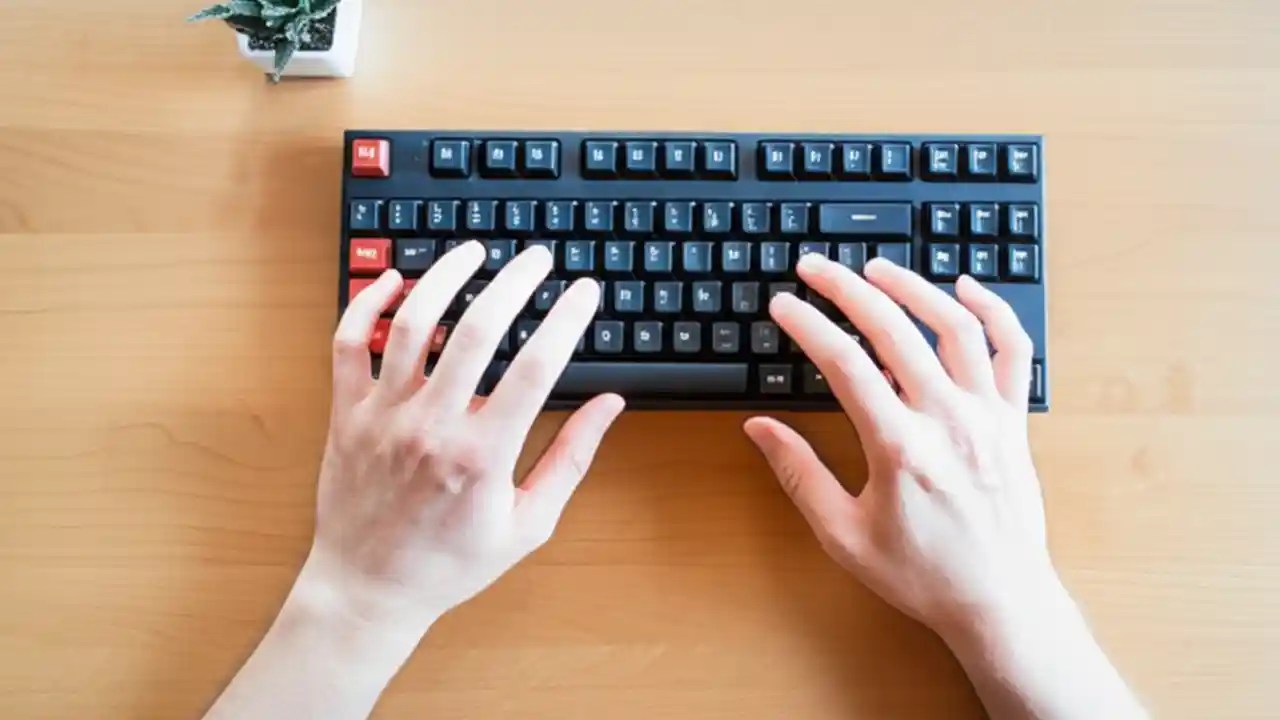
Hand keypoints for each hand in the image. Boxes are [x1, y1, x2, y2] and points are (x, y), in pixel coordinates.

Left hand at [306, 241, 623, 631]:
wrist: (370, 590)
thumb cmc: (452, 563)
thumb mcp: (530, 523)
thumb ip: (573, 459)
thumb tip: (609, 405)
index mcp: (483, 456)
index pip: (536, 367)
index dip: (566, 319)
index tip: (583, 292)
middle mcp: (431, 428)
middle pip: (476, 330)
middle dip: (513, 282)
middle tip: (536, 258)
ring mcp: (383, 417)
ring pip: (411, 324)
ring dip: (445, 277)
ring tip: (473, 251)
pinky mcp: (347, 414)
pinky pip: (348, 344)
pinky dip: (368, 304)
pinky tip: (398, 281)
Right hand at [745, 254, 1053, 637]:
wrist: (999, 601)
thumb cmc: (923, 575)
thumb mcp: (843, 535)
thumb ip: (799, 475)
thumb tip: (760, 429)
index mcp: (899, 448)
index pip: (844, 363)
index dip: (808, 325)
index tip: (785, 305)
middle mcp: (947, 420)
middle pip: (893, 330)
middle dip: (848, 287)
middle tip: (817, 267)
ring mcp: (986, 416)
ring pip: (954, 326)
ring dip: (913, 287)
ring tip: (878, 268)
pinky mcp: (1014, 421)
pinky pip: (1012, 351)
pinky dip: (992, 311)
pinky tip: (965, 289)